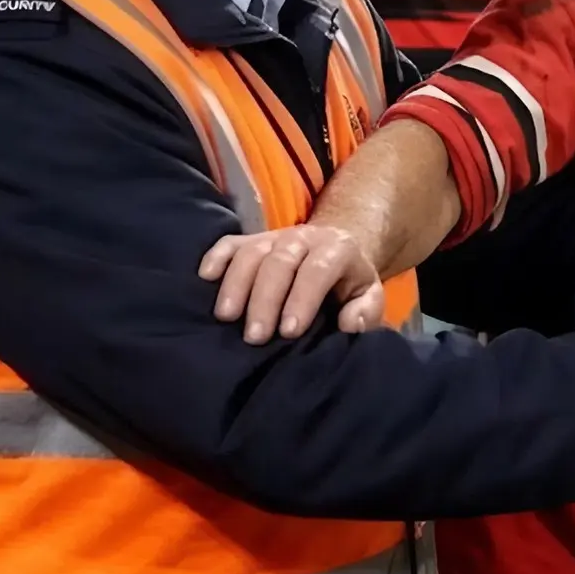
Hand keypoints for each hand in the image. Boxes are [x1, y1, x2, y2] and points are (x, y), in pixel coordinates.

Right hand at [200, 225, 384, 342]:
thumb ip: (366, 311)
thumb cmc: (349, 284)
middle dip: (265, 300)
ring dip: (236, 284)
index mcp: (338, 248)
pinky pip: (229, 243)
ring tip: (226, 317)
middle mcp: (303, 237)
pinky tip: (205, 278)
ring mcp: (274, 236)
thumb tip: (351, 325)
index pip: (317, 271)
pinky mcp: (251, 239)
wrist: (334, 252)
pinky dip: (216, 257)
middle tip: (254, 337)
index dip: (302, 300)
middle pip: (279, 263)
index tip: (289, 333)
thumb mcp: (369, 297)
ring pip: (251, 253)